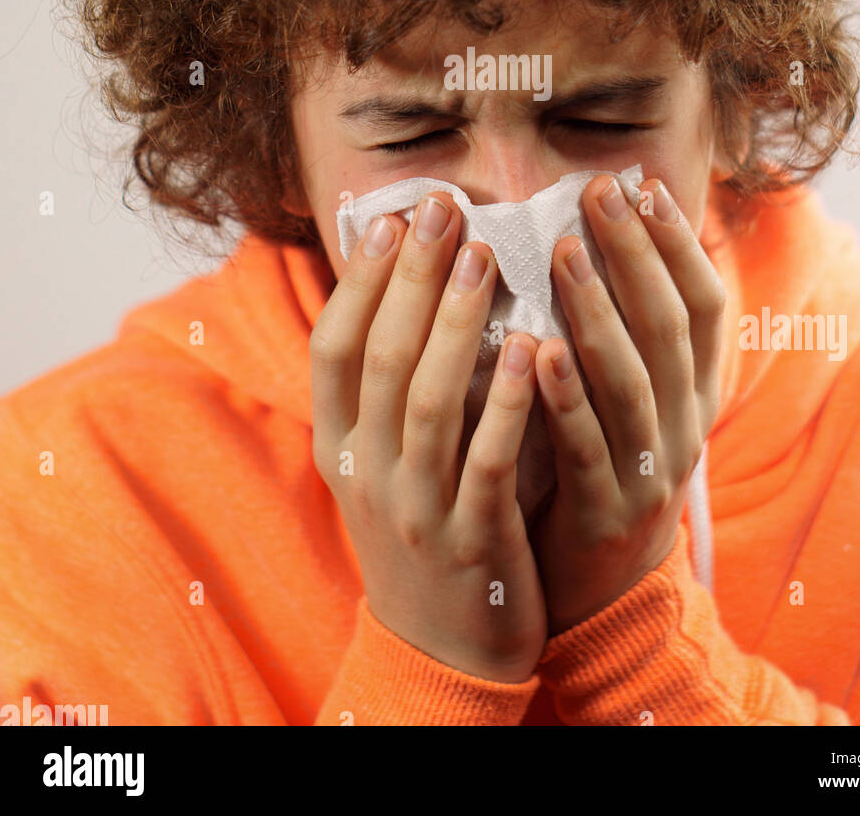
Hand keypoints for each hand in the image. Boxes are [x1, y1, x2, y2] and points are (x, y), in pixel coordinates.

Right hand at [309, 191, 546, 682]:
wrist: (442, 652)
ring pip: (428, 401)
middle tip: (444, 207)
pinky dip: (502, 404)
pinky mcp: (471, 541)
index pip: (332, 349)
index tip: (390, 217)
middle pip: (381, 358)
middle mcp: (366, 472)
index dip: (360, 281)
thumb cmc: (423, 528)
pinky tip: (527, 349)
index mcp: (341, 446)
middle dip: (412, 277)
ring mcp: (416, 509)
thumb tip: (413, 286)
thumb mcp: (382, 463)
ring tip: (485, 255)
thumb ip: (390, 390)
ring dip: (456, 322)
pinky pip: (485, 462)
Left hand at [528, 174, 725, 634]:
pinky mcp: (605, 512)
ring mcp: (649, 472)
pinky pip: (587, 448)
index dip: (678, 245)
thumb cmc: (599, 465)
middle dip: (636, 254)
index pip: (706, 307)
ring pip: (632, 381)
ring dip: (599, 312)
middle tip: (599, 192)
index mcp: (695, 394)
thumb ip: (624, 331)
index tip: (644, 186)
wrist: (598, 592)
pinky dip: (564, 397)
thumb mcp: (628, 399)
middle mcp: (683, 427)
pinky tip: (536, 349)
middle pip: (669, 328)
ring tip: (564, 254)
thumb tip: (602, 233)